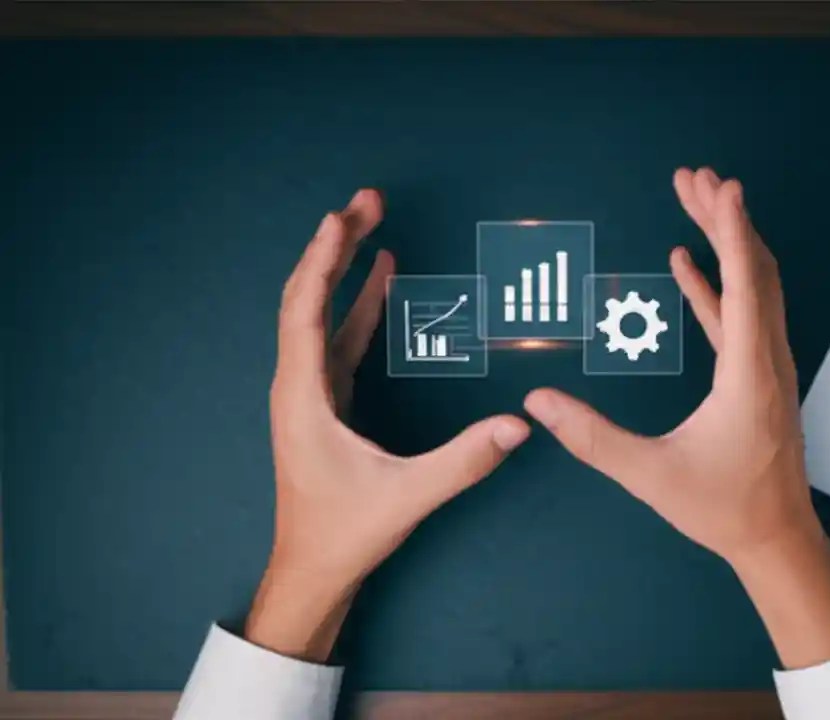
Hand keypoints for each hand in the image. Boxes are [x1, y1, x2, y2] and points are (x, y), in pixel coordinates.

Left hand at [247, 190, 530, 661]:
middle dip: (336, 247)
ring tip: (372, 222)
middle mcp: (298, 384)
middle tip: (367, 201)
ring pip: (321, 313)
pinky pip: (338, 337)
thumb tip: (518, 426)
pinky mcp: (326, 402)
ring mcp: (310, 391)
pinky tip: (382, 279)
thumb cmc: (347, 533)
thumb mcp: (408, 496)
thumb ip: (462, 461)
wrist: (313, 570)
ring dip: (346, 268)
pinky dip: (358, 304)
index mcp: (303, 396)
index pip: (307, 311)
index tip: (340, 218)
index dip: (324, 262)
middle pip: (309, 297)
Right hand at [525, 169, 829, 667]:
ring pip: (754, 287)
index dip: (733, 234)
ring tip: (695, 198)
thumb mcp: (651, 476)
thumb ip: (593, 439)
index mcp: (749, 374)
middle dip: (726, 219)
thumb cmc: (723, 509)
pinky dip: (717, 284)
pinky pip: (741, 315)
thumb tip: (537, 404)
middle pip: (755, 271)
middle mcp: (768, 359)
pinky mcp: (759, 375)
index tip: (724, 188)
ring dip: (727, 242)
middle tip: (693, 176)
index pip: (746, 287)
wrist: (777, 538)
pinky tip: (686, 263)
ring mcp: (768, 365)